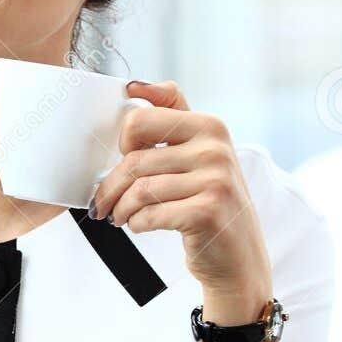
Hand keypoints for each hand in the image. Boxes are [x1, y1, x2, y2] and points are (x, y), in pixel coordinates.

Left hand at [89, 79, 272, 315]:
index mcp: (208, 126)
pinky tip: (142, 225)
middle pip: (133, 161)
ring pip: (139, 190)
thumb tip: (135, 86)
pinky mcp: (208, 211)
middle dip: (109, 187)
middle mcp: (216, 148)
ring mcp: (216, 179)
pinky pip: (150, 214)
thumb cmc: (208, 201)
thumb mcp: (198, 152)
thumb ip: (171, 114)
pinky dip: (137, 224)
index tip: (123, 160)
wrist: (238, 255)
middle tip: (104, 203)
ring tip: (120, 217)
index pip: (139, 120)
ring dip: (121, 209)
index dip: (122, 144)